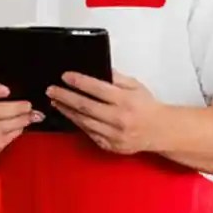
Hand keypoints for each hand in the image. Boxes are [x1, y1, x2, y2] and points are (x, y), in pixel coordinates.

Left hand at [47, 71, 166, 154]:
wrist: (161, 131)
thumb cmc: (148, 107)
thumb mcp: (135, 86)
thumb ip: (116, 77)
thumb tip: (98, 67)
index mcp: (125, 100)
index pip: (97, 89)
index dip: (79, 82)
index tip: (65, 76)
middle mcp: (119, 118)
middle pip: (85, 106)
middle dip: (65, 96)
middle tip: (51, 90)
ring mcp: (114, 134)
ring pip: (84, 121)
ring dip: (67, 111)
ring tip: (55, 102)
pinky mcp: (110, 145)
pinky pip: (89, 133)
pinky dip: (77, 123)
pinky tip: (70, 115)